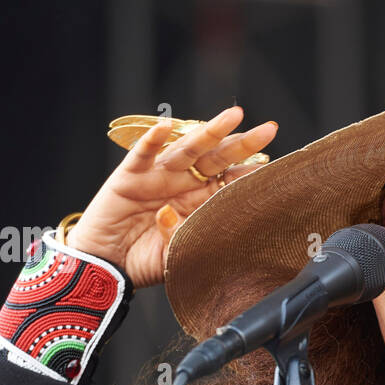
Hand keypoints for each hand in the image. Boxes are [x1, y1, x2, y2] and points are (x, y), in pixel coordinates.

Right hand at [65, 106, 276, 288]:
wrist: (106, 267)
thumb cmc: (146, 261)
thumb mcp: (183, 252)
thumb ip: (199, 234)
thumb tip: (217, 215)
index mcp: (199, 202)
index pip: (230, 181)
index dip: (251, 172)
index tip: (278, 165)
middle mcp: (182, 183)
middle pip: (217, 158)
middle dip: (243, 144)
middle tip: (269, 130)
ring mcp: (157, 176)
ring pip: (187, 149)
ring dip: (210, 132)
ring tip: (234, 116)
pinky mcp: (129, 176)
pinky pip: (143, 154)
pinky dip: (153, 140)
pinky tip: (167, 127)